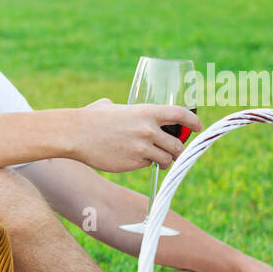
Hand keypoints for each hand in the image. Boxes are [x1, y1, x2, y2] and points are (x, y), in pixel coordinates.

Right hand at [67, 98, 201, 172]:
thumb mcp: (112, 106)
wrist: (75, 134)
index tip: (198, 127)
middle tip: (174, 153)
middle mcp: (148, 130)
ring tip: (159, 161)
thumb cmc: (90, 118)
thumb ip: (122, 108)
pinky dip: (144, 164)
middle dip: (178, 150)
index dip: (193, 122)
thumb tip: (115, 107)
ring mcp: (141, 148)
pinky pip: (147, 165)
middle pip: (177, 144)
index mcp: (147, 112)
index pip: (181, 115)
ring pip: (166, 159)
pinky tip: (133, 160)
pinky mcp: (133, 163)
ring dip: (165, 161)